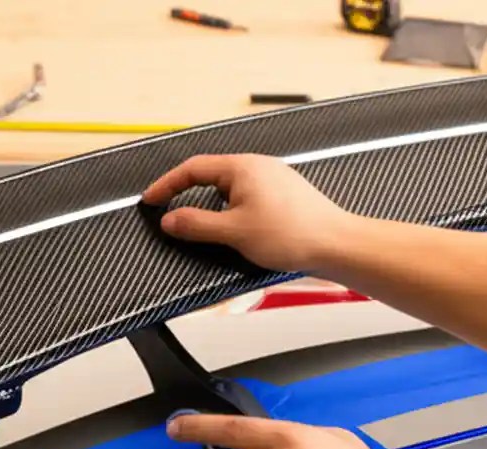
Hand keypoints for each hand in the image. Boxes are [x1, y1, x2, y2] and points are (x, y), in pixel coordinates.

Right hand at [142, 154, 356, 273]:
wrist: (336, 244)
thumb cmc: (291, 234)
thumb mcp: (233, 232)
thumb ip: (195, 224)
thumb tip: (169, 219)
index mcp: (242, 167)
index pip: (192, 168)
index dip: (167, 185)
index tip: (150, 200)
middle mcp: (257, 166)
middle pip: (209, 175)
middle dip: (186, 193)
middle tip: (167, 211)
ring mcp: (272, 178)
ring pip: (228, 187)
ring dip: (209, 204)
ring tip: (197, 225)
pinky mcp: (283, 194)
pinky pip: (245, 196)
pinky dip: (228, 210)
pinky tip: (229, 228)